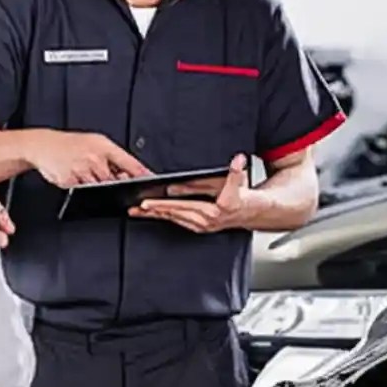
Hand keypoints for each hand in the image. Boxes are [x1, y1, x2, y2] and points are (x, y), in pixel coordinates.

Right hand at [27, 130, 150, 188]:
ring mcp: (82, 171)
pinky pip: (83, 191)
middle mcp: (94, 158)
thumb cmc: (72, 144)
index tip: (153, 182)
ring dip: (101, 188)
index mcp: (103, 146)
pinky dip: (84, 189)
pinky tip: (79, 179)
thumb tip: (130, 173)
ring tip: (90, 176)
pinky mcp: (70, 182)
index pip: (130, 163)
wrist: (44, 145)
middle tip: (118, 185)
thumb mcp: (95, 142)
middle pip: (116, 181)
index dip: (142, 174)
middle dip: (119, 185)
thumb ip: (113, 156)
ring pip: (100, 188)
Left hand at [130, 154, 257, 232]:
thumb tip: (238, 159)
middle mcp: (206, 220)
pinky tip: (153, 214)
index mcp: (215, 210)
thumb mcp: (241, 182)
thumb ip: (237, 171)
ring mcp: (201, 225)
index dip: (168, 203)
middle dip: (155, 210)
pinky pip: (177, 221)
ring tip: (137, 211)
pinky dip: (163, 217)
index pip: (186, 205)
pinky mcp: (198, 227)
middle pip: (175, 213)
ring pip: (173, 219)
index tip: (154, 199)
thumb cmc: (242, 198)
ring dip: (155, 215)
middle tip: (137, 207)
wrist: (249, 214)